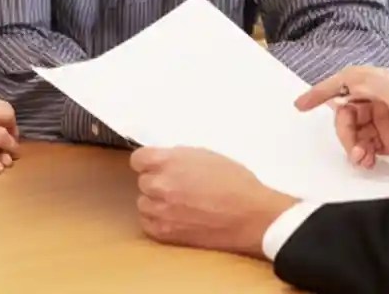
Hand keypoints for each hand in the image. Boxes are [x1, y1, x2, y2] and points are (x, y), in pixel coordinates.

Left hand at [129, 147, 296, 257]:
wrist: (250, 215)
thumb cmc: (235, 182)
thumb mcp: (206, 155)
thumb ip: (178, 158)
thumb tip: (165, 162)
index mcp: (168, 161)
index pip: (138, 158)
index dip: (148, 162)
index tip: (156, 166)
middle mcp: (160, 185)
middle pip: (143, 181)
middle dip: (157, 181)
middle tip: (177, 186)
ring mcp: (160, 211)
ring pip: (144, 203)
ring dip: (156, 202)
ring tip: (179, 204)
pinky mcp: (165, 233)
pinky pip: (148, 223)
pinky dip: (158, 220)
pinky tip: (176, 218)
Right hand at [297, 67, 388, 183]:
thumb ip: (373, 84)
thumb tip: (347, 78)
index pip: (349, 79)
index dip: (324, 90)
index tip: (303, 104)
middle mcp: (384, 99)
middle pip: (347, 109)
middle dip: (345, 129)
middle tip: (354, 147)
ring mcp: (384, 120)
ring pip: (351, 129)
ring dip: (352, 145)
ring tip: (364, 158)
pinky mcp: (385, 140)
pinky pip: (360, 143)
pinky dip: (360, 153)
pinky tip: (369, 161)